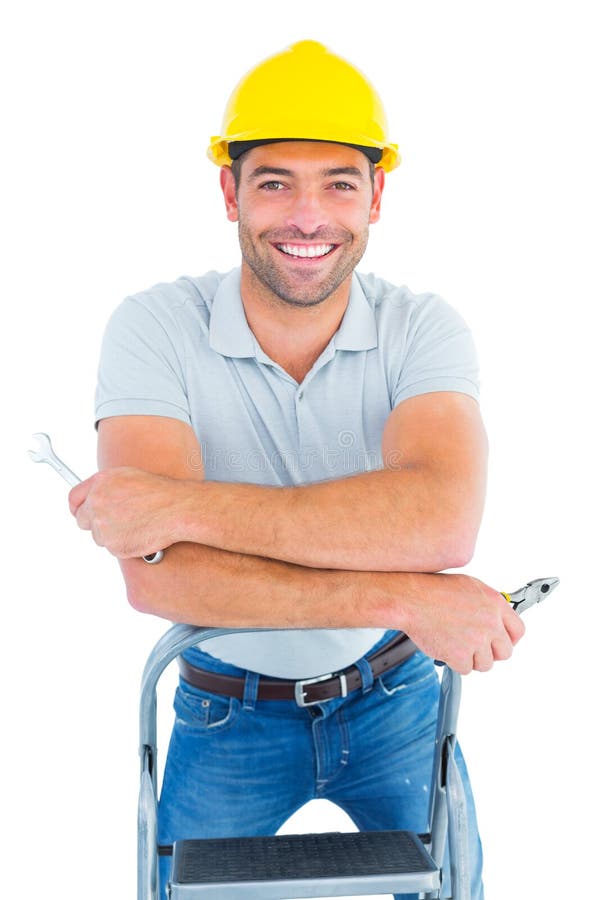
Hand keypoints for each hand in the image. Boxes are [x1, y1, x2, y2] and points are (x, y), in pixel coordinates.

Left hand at [68, 467, 191, 557]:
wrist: (177, 509)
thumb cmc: (160, 492)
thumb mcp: (129, 476)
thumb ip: (106, 487)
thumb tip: (96, 496)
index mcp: (100, 484)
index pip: (74, 498)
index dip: (78, 507)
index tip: (81, 512)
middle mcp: (97, 503)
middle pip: (83, 520)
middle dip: (96, 523)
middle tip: (116, 522)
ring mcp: (103, 526)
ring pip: (99, 536)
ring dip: (112, 534)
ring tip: (135, 524)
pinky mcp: (113, 545)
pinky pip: (113, 548)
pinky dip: (124, 544)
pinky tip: (139, 533)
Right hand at [403, 573, 525, 673]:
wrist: (412, 599)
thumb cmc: (434, 590)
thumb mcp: (470, 587)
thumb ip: (487, 605)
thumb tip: (494, 619)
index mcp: (495, 604)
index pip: (518, 631)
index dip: (509, 639)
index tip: (501, 641)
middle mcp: (490, 623)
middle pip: (505, 652)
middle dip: (491, 652)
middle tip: (476, 647)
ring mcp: (476, 641)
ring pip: (485, 664)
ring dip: (471, 658)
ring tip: (455, 643)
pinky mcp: (461, 656)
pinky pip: (465, 669)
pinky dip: (455, 662)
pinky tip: (446, 646)